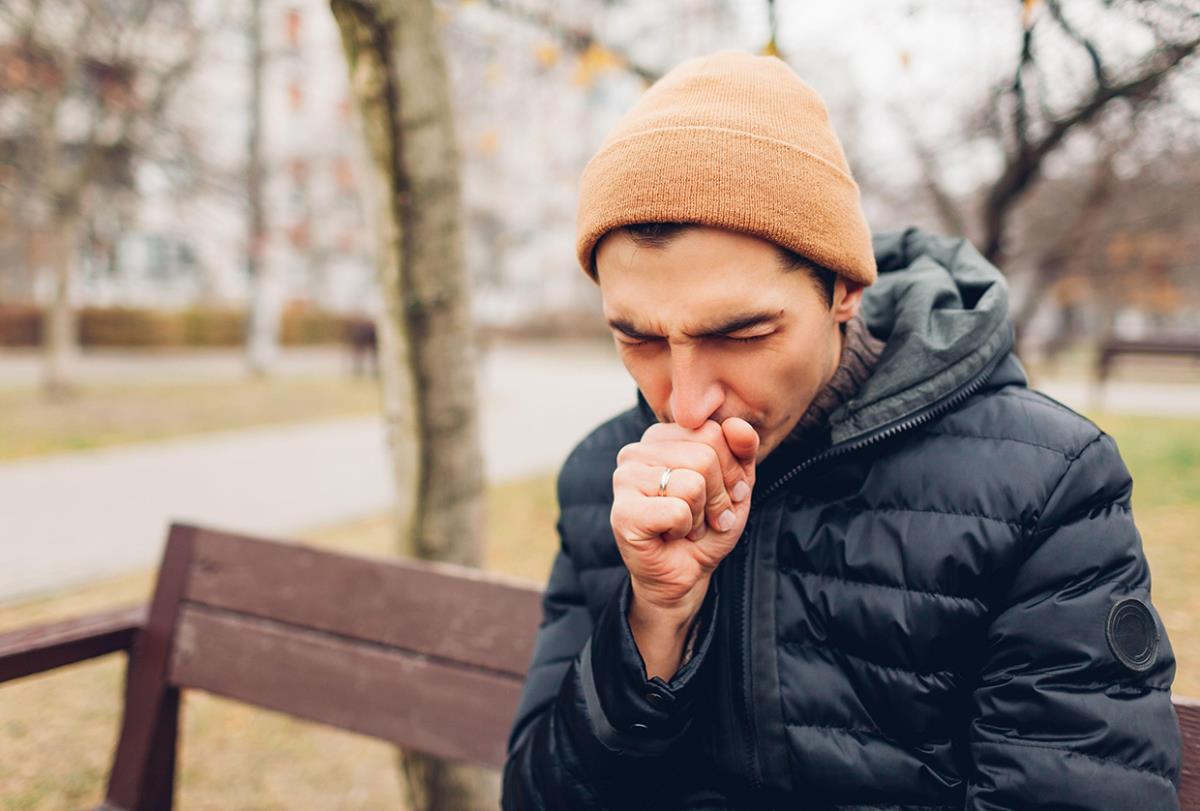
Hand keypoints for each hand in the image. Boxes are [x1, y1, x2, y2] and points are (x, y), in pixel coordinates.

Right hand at [611, 417, 758, 618]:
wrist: (685, 573)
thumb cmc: (707, 526)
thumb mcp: (736, 483)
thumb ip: (741, 450)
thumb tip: (736, 424)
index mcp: (662, 436)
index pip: (714, 432)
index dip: (730, 471)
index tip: (722, 494)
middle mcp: (636, 450)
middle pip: (704, 456)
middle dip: (718, 495)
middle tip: (705, 516)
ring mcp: (624, 480)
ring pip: (692, 483)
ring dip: (701, 515)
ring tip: (687, 525)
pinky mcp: (623, 512)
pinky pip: (678, 511)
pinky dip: (685, 529)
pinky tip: (670, 535)